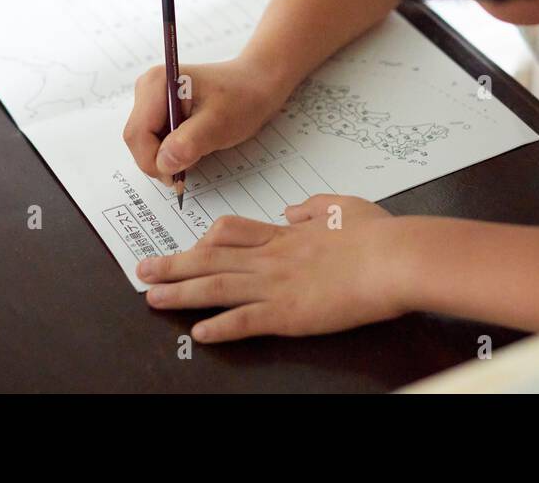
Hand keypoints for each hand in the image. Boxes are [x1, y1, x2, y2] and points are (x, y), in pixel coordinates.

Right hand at [122, 57, 286, 182]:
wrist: (254, 85)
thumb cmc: (242, 98)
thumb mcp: (219, 123)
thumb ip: (189, 143)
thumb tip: (163, 163)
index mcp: (157, 84)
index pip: (138, 134)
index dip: (153, 161)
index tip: (178, 175)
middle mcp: (147, 87)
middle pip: (138, 139)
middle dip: (161, 159)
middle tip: (192, 162)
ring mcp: (150, 98)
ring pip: (144, 143)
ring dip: (167, 155)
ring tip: (197, 147)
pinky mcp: (157, 109)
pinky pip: (154, 139)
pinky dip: (170, 150)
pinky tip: (192, 143)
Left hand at [137, 194, 405, 340]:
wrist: (394, 258)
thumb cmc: (378, 234)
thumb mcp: (343, 206)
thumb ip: (313, 208)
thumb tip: (292, 211)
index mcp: (286, 235)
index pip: (233, 232)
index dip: (205, 240)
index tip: (189, 244)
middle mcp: (273, 258)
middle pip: (211, 258)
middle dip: (173, 264)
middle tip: (143, 269)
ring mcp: (277, 286)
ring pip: (216, 287)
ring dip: (180, 293)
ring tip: (152, 298)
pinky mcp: (289, 314)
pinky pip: (245, 321)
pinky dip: (219, 328)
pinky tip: (199, 333)